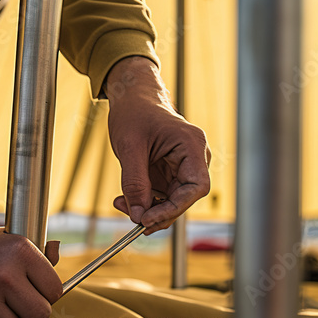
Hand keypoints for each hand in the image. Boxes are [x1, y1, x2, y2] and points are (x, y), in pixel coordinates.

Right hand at [0, 227, 61, 317]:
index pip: (55, 290)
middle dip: (31, 314)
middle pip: (40, 315)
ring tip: (0, 310)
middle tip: (20, 306)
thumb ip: (38, 252)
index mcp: (20, 250)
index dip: (47, 294)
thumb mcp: (10, 240)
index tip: (35, 292)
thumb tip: (57, 251)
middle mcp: (4, 273)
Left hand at [105, 56, 210, 234]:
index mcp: (192, 145)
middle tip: (132, 216)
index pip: (196, 187)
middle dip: (157, 212)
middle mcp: (194, 158)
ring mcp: (184, 167)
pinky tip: (126, 199)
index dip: (174, 208)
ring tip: (121, 203)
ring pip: (172, 202)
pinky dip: (145, 202)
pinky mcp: (171, 174)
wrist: (132, 98)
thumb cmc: (134, 112)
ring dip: (148, 209)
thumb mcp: (129, 147)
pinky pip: (163, 196)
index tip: (149, 219)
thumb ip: (134, 183)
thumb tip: (139, 215)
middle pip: (184, 198)